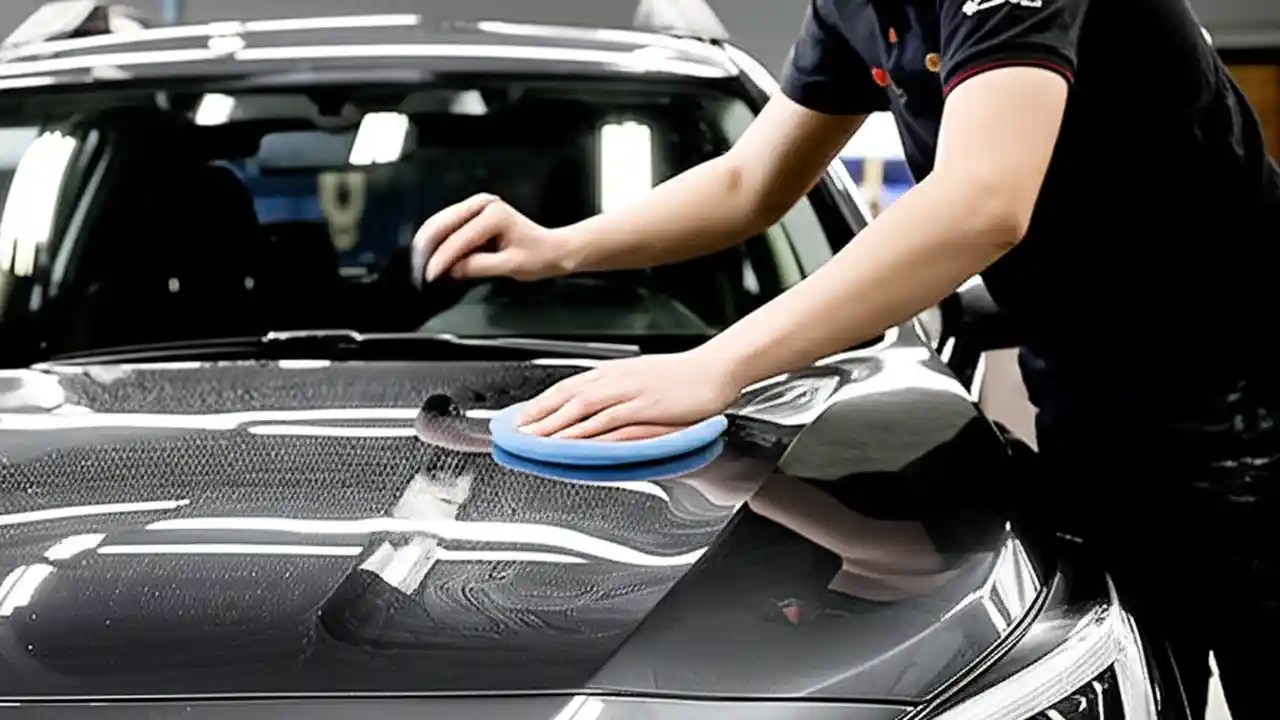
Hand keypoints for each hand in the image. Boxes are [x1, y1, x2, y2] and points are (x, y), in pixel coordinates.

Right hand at [411, 193, 576, 284]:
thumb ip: (478, 267)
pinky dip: (437, 241)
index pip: (459, 239)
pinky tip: (431, 258)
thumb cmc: (538, 256)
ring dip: (427, 244)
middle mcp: (484, 204)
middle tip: (417, 271)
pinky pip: (447, 226)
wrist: (552, 249)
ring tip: (420, 266)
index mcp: (494, 215)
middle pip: (441, 224)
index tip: (429, 277)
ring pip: (440, 223)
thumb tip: (450, 270)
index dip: (441, 260)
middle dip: (426, 248)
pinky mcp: (473, 213)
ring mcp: (477, 205)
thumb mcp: (510, 266)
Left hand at [516, 350, 743, 439]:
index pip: (565, 387)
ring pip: (581, 410)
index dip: (538, 404)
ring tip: (531, 443)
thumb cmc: (683, 376)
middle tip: (512, 435)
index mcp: (611, 372)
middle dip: (536, 418)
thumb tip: (593, 407)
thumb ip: (616, 392)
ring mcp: (630, 393)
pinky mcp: (646, 407)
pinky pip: (609, 422)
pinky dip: (586, 433)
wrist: (716, 367)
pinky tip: (572, 443)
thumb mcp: (641, 378)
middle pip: (566, 398)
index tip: (517, 420)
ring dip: (553, 427)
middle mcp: (615, 379)